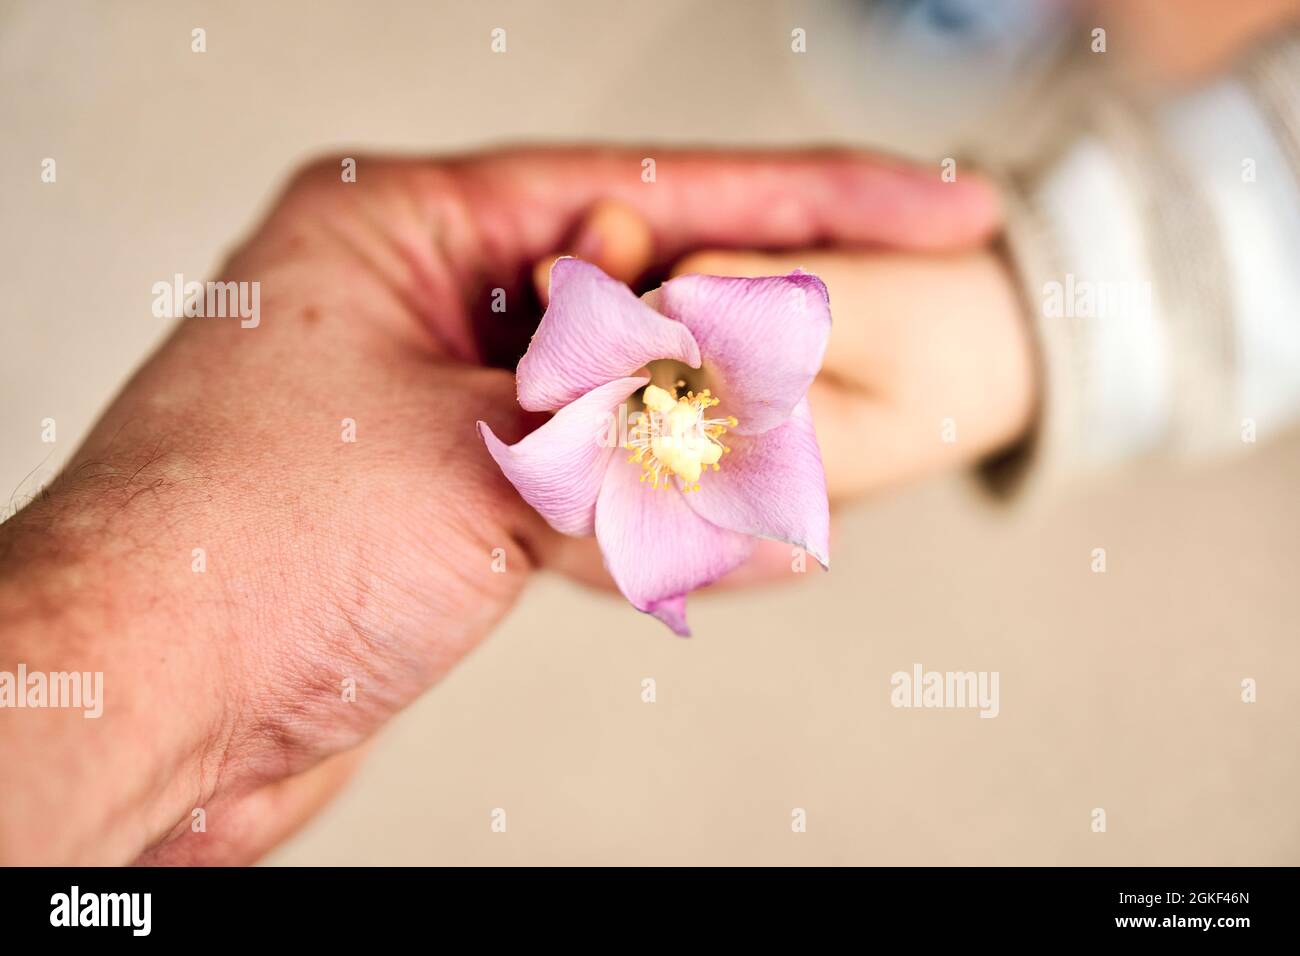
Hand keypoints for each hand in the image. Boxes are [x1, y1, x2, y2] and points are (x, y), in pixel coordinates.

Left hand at [0, 148, 998, 863]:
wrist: (144, 712)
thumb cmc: (238, 559)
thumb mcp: (478, 461)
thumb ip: (646, 433)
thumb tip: (779, 438)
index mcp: (402, 227)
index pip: (650, 189)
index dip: (812, 202)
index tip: (935, 205)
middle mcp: (414, 298)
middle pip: (645, 285)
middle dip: (766, 319)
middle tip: (884, 332)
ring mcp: (428, 397)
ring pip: (621, 390)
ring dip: (717, 426)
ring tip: (813, 446)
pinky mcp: (439, 492)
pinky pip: (584, 472)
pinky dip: (660, 500)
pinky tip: (728, 519)